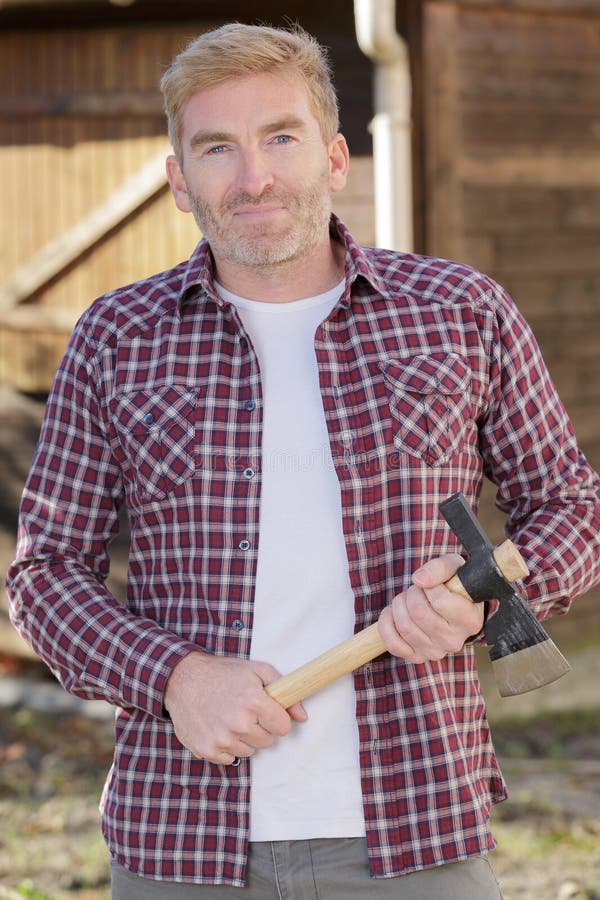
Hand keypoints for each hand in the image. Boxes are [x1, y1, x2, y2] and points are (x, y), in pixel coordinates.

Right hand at [163, 651, 306, 765]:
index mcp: (254, 702)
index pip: (283, 727)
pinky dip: (227, 746)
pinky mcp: (207, 750)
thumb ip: (285, 690)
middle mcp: (239, 723)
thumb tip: (302, 716)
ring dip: (244, 738)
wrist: (183, 680)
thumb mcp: (257, 670)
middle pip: (268, 741)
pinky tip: (219, 727)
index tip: (268, 711)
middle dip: (261, 728)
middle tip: (246, 711)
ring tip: (230, 717)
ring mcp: (222, 739)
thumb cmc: (223, 674)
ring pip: (250, 751)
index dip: (277, 718)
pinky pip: (230, 758)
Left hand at [377, 555, 483, 664]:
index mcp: (470, 620)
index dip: (430, 586)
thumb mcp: (454, 568)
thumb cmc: (453, 585)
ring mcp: (435, 652)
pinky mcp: (417, 657)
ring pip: (404, 626)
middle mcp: (454, 641)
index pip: (440, 601)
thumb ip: (440, 568)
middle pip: (418, 613)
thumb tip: (419, 579)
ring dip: (399, 605)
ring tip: (408, 600)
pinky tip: (393, 613)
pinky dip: (386, 624)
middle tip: (418, 590)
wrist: (451, 605)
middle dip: (412, 594)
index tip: (433, 584)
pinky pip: (393, 643)